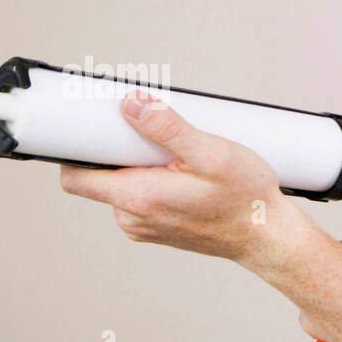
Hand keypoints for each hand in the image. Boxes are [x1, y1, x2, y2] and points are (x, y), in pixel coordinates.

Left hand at [59, 90, 300, 266]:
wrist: (268, 237)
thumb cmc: (246, 201)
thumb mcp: (212, 155)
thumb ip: (168, 128)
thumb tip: (130, 104)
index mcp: (137, 198)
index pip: (74, 175)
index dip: (75, 148)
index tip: (92, 127)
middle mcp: (132, 217)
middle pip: (99, 174)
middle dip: (120, 150)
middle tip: (157, 137)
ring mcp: (143, 225)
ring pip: (121, 184)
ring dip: (140, 165)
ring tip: (179, 159)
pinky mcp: (157, 227)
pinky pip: (140, 196)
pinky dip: (153, 180)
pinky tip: (185, 175)